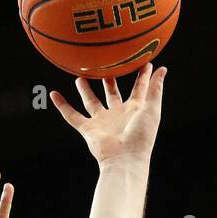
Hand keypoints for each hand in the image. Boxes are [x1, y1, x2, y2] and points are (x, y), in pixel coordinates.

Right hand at [49, 64, 166, 166]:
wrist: (125, 159)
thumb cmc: (141, 136)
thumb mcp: (151, 108)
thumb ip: (155, 88)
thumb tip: (163, 68)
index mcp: (134, 110)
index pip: (138, 88)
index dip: (141, 74)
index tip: (140, 58)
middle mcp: (118, 114)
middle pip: (112, 93)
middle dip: (108, 79)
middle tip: (103, 62)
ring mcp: (102, 122)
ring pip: (91, 102)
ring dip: (85, 90)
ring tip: (79, 76)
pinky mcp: (88, 130)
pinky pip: (72, 116)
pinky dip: (62, 106)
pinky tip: (53, 94)